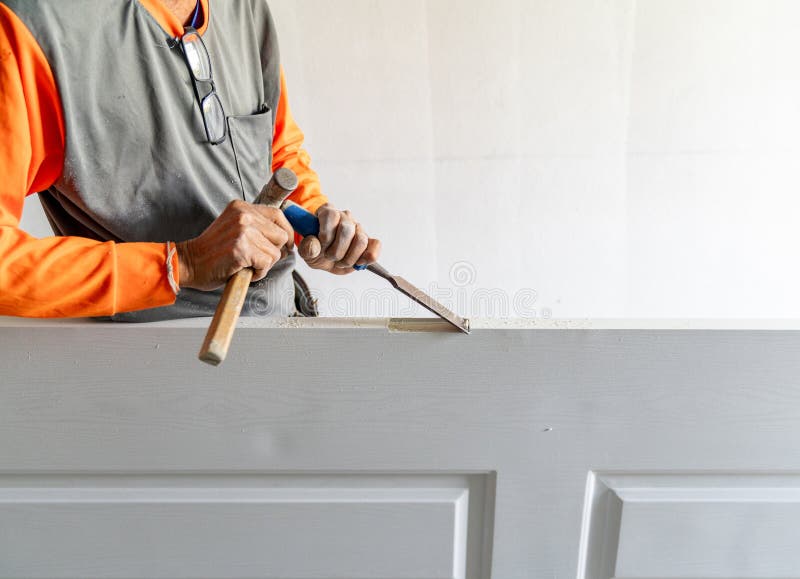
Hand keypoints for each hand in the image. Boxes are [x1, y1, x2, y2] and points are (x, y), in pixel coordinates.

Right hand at [176, 199, 293, 290]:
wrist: (189, 263)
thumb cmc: (213, 251)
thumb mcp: (234, 228)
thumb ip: (256, 226)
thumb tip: (286, 237)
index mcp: (242, 207)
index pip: (278, 215)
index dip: (286, 232)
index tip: (285, 245)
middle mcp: (244, 215)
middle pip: (281, 235)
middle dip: (274, 251)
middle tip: (257, 258)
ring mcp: (243, 231)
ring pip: (275, 252)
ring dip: (264, 264)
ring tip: (246, 264)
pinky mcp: (242, 249)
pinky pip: (266, 264)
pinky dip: (258, 272)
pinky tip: (244, 270)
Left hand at [298, 204, 380, 274]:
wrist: (326, 258)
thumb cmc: (316, 250)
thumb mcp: (306, 251)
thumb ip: (307, 248)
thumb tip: (314, 245)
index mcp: (328, 213)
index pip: (332, 216)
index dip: (327, 234)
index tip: (322, 246)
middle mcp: (345, 217)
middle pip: (347, 230)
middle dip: (337, 251)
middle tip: (330, 257)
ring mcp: (358, 228)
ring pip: (361, 240)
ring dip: (349, 258)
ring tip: (341, 262)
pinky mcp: (368, 240)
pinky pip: (376, 245)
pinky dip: (368, 257)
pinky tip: (358, 262)